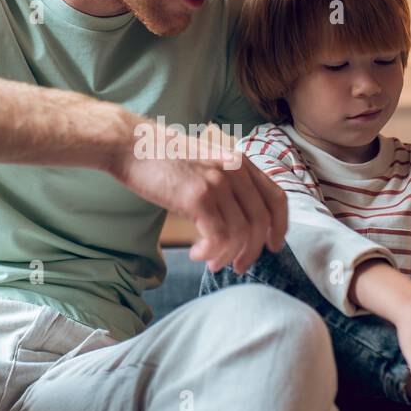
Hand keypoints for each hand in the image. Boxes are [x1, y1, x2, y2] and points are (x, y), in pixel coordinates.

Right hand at [109, 117, 286, 273]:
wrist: (131, 144)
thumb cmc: (162, 158)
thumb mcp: (205, 164)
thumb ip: (225, 184)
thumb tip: (237, 222)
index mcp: (240, 162)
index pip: (276, 198)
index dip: (279, 227)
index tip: (273, 246)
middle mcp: (235, 170)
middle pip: (260, 221)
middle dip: (252, 251)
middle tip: (238, 266)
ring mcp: (217, 182)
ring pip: (240, 233)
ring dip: (227, 256)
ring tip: (211, 263)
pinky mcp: (198, 197)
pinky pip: (218, 238)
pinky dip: (210, 253)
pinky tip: (196, 254)